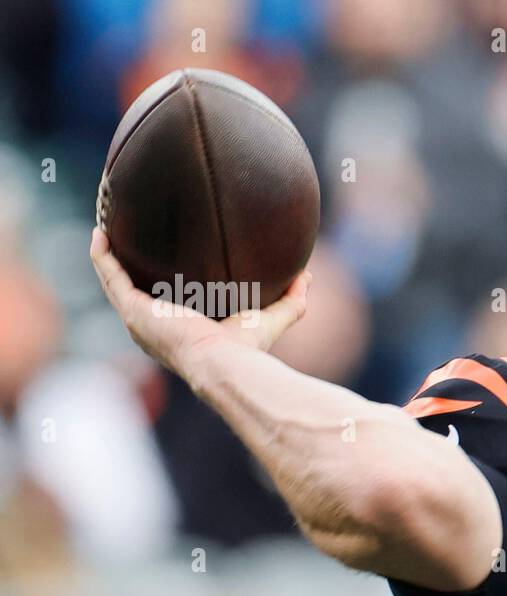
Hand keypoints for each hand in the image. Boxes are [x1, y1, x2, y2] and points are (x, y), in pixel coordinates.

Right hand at [89, 227, 309, 378]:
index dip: (158, 283)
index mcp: (179, 332)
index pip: (163, 305)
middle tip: (126, 236)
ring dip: (108, 253)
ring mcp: (139, 320)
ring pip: (114, 281)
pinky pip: (110, 276)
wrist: (226, 364)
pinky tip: (101, 230)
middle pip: (132, 292)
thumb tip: (307, 276)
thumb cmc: (247, 350)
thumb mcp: (271, 319)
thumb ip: (291, 300)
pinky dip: (102, 254)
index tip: (161, 259)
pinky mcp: (133, 310)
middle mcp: (153, 328)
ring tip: (106, 223)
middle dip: (127, 264)